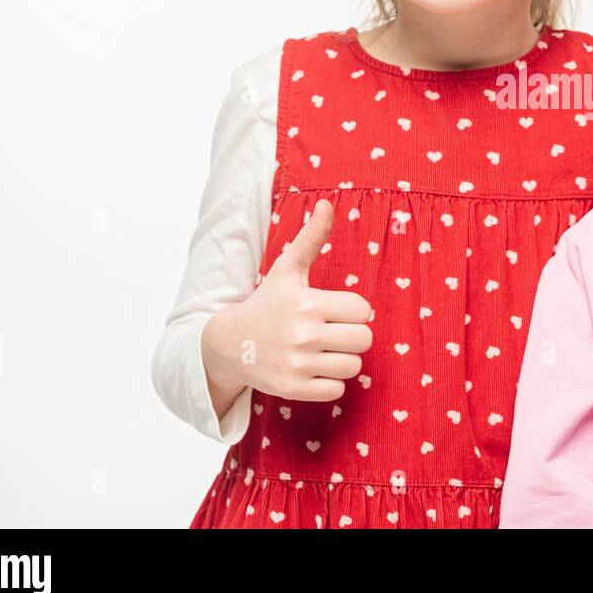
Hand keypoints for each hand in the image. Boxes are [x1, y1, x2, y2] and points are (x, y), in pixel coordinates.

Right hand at [202, 199, 371, 406]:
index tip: (336, 311)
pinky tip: (313, 369)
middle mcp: (303, 334)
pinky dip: (330, 382)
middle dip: (352, 335)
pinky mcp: (293, 389)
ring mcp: (297, 364)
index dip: (353, 310)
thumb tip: (327, 202)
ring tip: (323, 351)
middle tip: (332, 332)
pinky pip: (337, 390)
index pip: (363, 310)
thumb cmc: (267, 303)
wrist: (229, 344)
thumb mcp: (288, 270)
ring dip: (343, 359)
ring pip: (353, 366)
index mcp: (307, 303)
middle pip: (364, 339)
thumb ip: (311, 238)